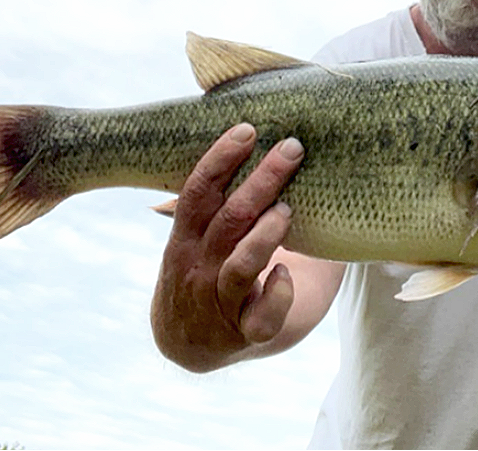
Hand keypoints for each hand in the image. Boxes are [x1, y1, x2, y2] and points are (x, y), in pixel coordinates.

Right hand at [150, 123, 303, 371]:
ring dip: (264, 236)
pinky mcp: (245, 334)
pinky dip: (277, 296)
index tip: (248, 130)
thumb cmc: (202, 274)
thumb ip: (210, 201)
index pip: (196, 194)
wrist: (189, 347)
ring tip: (287, 210)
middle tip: (292, 149)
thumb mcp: (192, 240)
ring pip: (240, 267)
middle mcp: (198, 269)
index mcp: (185, 240)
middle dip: (260, 181)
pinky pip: (262, 319)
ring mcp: (220, 303)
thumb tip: (238, 139)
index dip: (219, 160)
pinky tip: (286, 275)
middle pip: (227, 220)